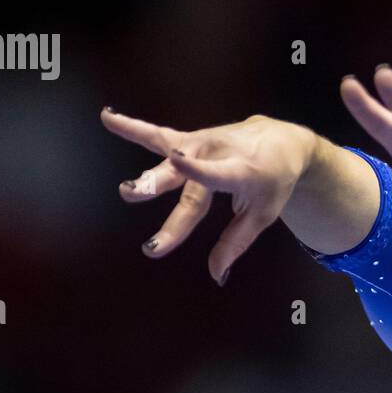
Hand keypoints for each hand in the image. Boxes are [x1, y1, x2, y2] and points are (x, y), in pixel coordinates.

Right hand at [100, 109, 317, 283]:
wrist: (284, 142)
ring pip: (166, 153)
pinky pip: (157, 135)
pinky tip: (107, 117)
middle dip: (157, 185)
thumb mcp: (263, 214)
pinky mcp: (189, 139)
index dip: (198, 170)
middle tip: (132, 193)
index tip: (179, 164)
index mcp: (240, 171)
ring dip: (142, 165)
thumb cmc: (273, 182)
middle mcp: (216, 153)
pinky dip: (132, 127)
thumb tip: (215, 275)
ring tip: (121, 181)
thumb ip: (235, 242)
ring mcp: (200, 143)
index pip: (216, 173)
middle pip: (184, 176)